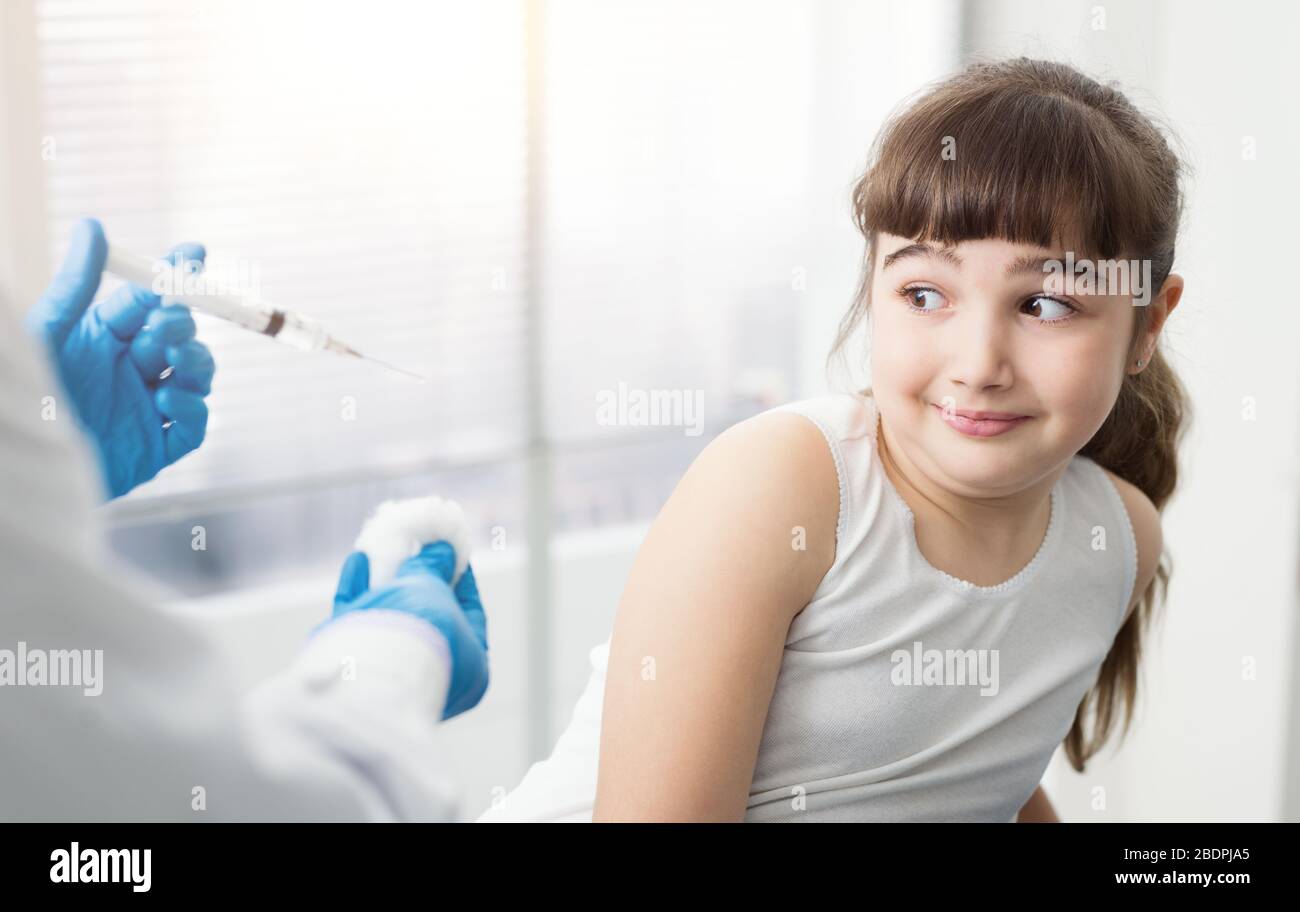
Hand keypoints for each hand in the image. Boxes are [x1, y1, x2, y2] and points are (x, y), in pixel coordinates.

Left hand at [25, 217, 213, 498]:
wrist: (20, 463)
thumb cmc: (24, 396)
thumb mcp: (48, 334)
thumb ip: (77, 283)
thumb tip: (94, 227)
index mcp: (101, 339)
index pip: (147, 301)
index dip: (173, 278)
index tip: (193, 255)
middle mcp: (128, 370)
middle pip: (178, 334)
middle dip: (181, 322)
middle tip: (165, 324)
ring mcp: (147, 408)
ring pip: (196, 375)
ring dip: (195, 360)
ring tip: (172, 359)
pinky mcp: (158, 446)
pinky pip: (194, 424)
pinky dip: (192, 408)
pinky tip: (166, 400)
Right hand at [332, 542, 488, 720]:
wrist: (367, 674)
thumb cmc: (416, 631)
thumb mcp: (431, 588)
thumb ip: (435, 566)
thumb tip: (442, 552)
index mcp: (470, 665)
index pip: (470, 613)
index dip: (461, 578)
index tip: (452, 551)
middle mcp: (433, 673)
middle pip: (426, 616)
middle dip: (417, 581)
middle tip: (414, 546)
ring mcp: (393, 673)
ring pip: (390, 620)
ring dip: (384, 582)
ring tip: (380, 547)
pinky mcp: (353, 667)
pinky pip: (359, 624)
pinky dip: (357, 591)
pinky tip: (357, 560)